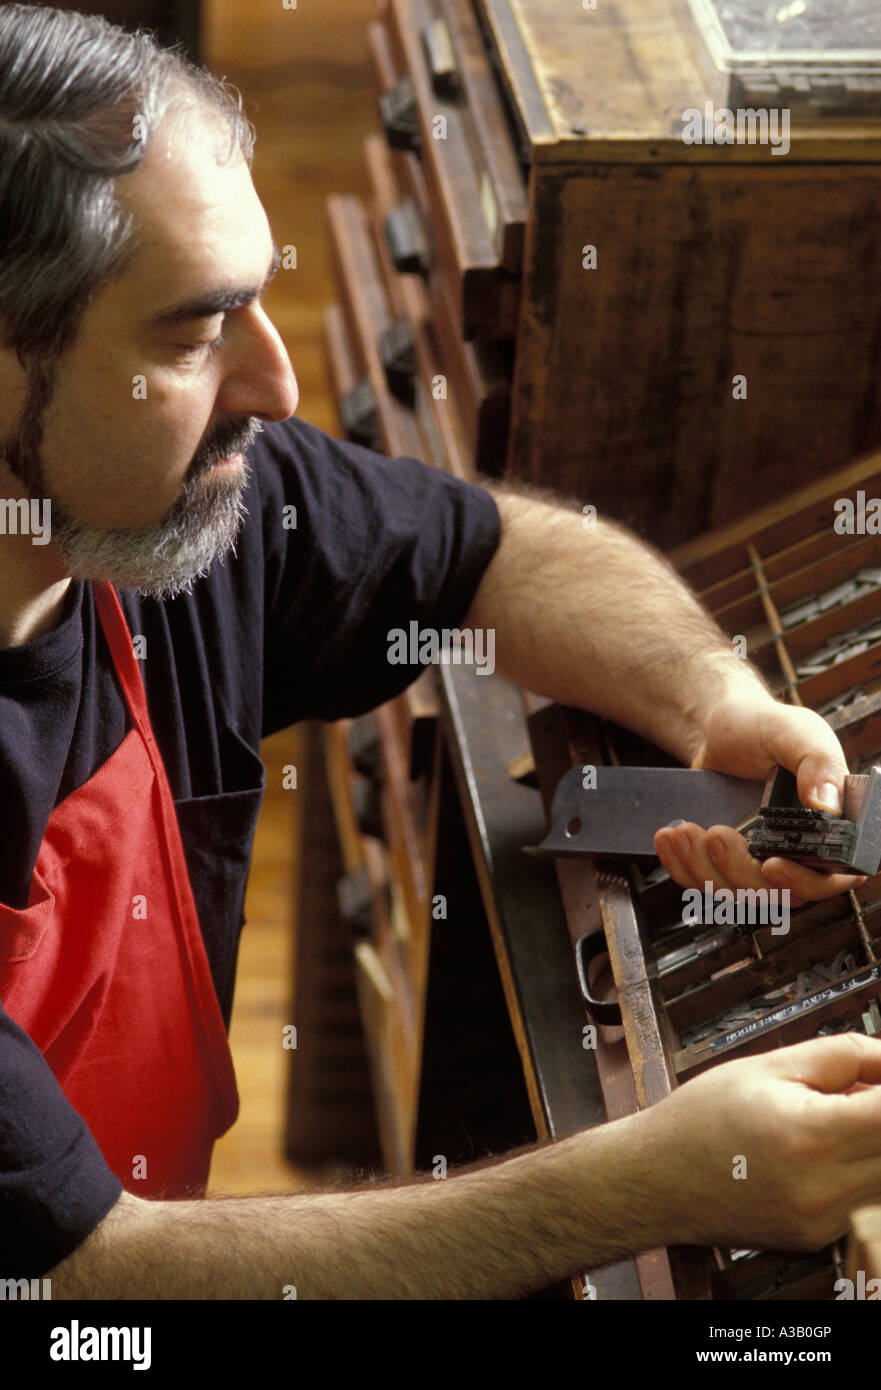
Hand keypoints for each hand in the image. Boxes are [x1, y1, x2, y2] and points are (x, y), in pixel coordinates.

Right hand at [640, 1034, 880, 1251]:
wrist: (656, 1180)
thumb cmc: (700, 1120)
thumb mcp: (768, 1066)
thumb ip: (840, 1057)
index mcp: (813, 1136)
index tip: (880, 1073)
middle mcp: (825, 1188)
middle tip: (860, 1086)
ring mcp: (824, 1221)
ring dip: (875, 1141)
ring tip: (837, 1114)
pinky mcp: (818, 1237)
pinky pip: (864, 1198)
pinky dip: (859, 1169)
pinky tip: (822, 1147)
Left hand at [654, 688, 864, 904]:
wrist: (718, 728)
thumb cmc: (762, 727)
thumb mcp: (795, 732)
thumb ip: (818, 763)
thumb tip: (827, 806)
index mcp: (834, 829)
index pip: (830, 877)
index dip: (801, 880)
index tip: (770, 864)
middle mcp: (803, 854)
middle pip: (779, 895)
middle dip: (738, 869)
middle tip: (714, 834)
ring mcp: (763, 864)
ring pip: (737, 896)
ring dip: (704, 869)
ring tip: (683, 830)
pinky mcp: (728, 867)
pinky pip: (706, 887)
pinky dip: (684, 869)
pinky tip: (670, 839)